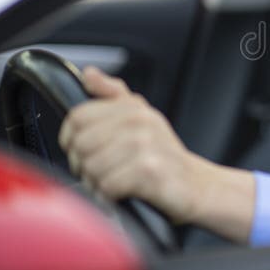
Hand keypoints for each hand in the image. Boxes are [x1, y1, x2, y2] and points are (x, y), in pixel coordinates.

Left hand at [59, 67, 254, 242]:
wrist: (198, 186)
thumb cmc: (164, 156)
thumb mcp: (143, 118)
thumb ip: (113, 95)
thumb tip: (89, 74)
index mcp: (133, 108)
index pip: (78, 117)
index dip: (72, 140)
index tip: (86, 151)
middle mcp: (140, 121)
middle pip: (80, 145)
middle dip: (84, 165)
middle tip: (105, 172)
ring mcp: (145, 145)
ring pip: (91, 168)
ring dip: (98, 183)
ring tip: (117, 183)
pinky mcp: (149, 171)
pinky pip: (107, 186)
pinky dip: (110, 196)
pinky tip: (125, 193)